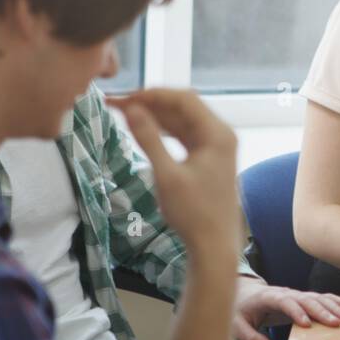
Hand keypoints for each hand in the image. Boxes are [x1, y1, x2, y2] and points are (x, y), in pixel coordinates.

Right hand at [107, 89, 237, 255]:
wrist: (213, 245)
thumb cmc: (193, 213)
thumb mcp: (166, 175)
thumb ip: (148, 139)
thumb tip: (130, 109)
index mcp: (218, 134)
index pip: (184, 99)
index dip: (153, 94)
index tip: (125, 97)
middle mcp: (221, 134)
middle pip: (183, 106)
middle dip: (151, 103)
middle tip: (118, 103)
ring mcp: (216, 146)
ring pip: (182, 120)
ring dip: (156, 116)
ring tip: (124, 113)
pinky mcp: (208, 157)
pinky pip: (184, 134)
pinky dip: (164, 130)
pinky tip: (143, 128)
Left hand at [232, 278, 339, 339]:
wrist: (245, 292)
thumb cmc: (241, 309)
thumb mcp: (237, 325)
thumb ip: (251, 337)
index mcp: (269, 297)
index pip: (285, 302)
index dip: (296, 312)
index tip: (307, 324)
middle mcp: (286, 293)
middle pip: (307, 300)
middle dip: (324, 311)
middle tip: (339, 322)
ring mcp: (297, 294)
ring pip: (319, 297)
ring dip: (336, 306)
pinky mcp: (303, 298)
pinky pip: (322, 298)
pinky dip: (338, 302)